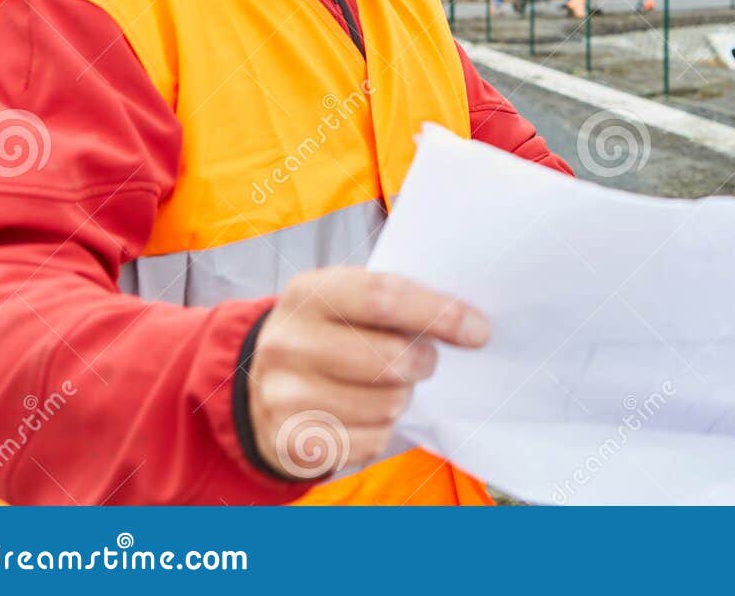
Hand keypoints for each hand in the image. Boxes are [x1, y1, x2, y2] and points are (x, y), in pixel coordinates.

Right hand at [248, 268, 488, 479]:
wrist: (256, 387)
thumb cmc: (327, 334)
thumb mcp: (344, 301)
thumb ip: (395, 302)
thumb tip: (468, 323)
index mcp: (309, 293)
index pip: (384, 298)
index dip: (439, 314)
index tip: (478, 329)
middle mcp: (288, 342)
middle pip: (391, 359)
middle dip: (424, 362)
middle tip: (425, 361)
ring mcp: (284, 395)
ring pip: (387, 405)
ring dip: (401, 398)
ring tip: (385, 386)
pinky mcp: (291, 442)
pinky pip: (371, 441)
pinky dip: (381, 430)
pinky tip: (362, 415)